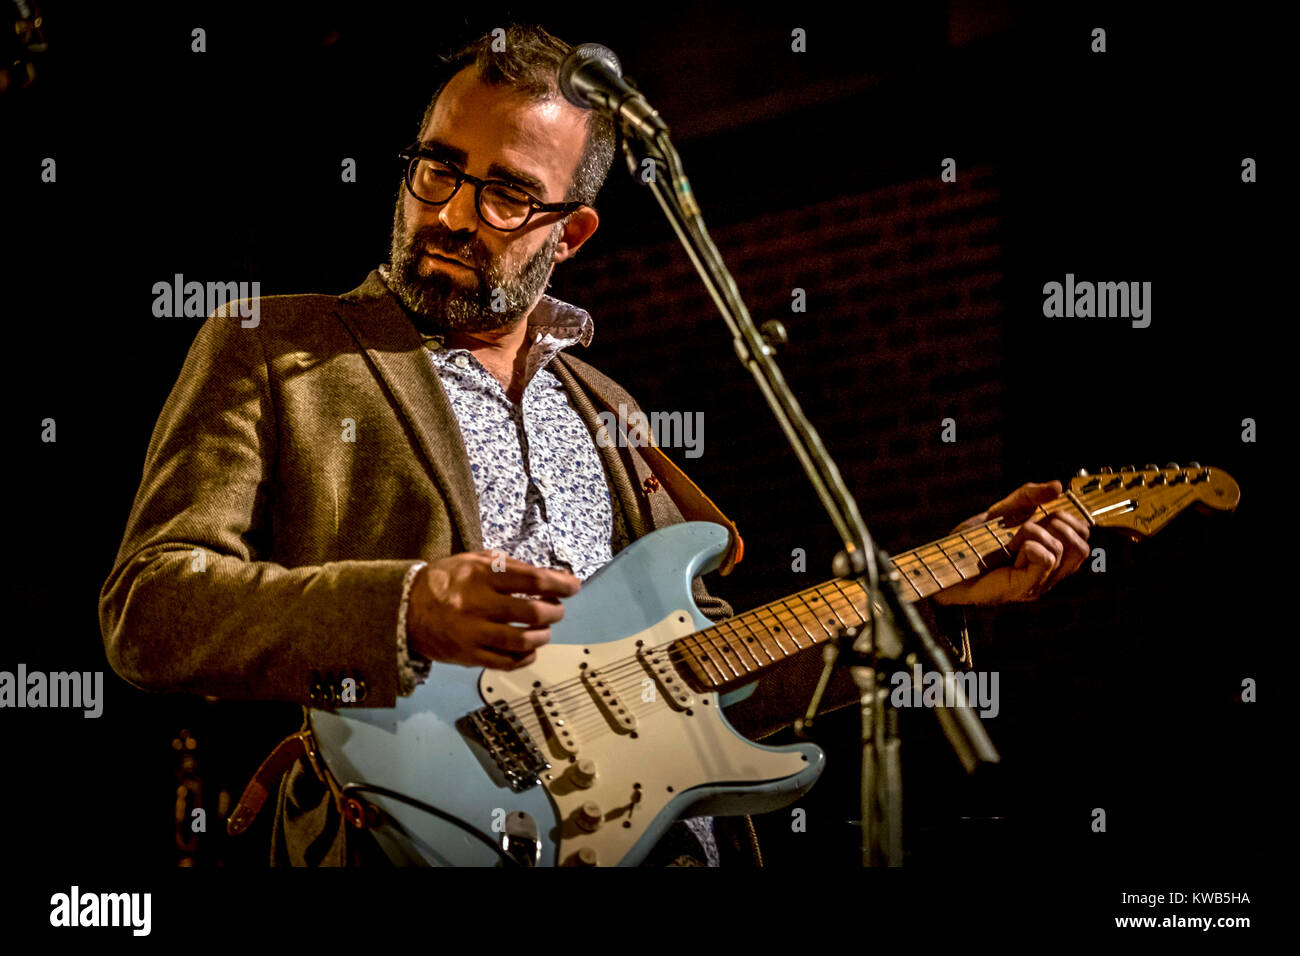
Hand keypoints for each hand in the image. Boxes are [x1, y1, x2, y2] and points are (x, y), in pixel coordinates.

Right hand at [407, 551, 579, 668]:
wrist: (405, 609)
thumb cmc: (446, 581)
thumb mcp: (473, 560)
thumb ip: (508, 566)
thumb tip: (548, 576)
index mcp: (481, 575)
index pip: (532, 579)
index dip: (560, 584)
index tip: (573, 586)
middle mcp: (478, 604)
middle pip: (533, 612)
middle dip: (555, 611)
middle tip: (557, 609)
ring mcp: (473, 633)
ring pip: (523, 640)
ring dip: (544, 636)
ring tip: (545, 630)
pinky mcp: (469, 656)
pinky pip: (507, 662)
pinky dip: (526, 657)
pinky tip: (530, 649)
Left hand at [931, 481, 1089, 605]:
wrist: (945, 563)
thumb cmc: (972, 543)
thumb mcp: (1002, 512)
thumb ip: (1028, 496)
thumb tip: (1058, 486)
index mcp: (1050, 557)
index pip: (1084, 537)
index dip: (1071, 517)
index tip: (1046, 511)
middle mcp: (1049, 573)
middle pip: (1083, 547)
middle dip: (1059, 524)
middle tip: (1028, 524)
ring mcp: (1038, 583)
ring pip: (1062, 550)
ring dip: (1035, 532)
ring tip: (1012, 539)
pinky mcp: (1024, 587)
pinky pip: (1046, 559)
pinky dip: (1031, 543)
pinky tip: (1013, 547)